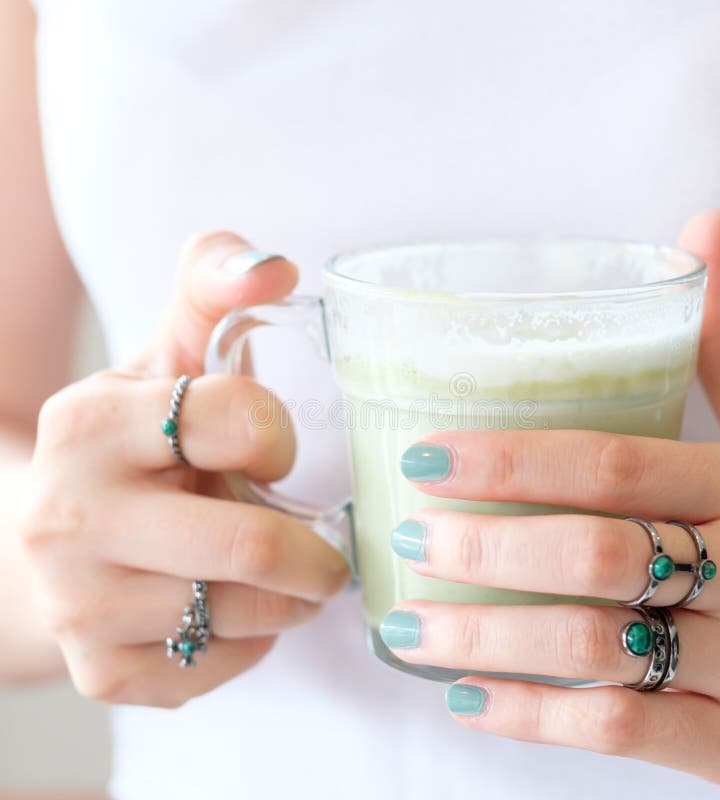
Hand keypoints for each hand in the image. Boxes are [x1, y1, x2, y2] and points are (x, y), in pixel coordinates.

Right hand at [19, 232, 349, 706]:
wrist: (64, 532)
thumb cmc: (140, 439)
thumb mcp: (168, 354)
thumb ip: (214, 286)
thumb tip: (278, 267)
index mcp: (89, 423)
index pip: (242, 422)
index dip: (280, 438)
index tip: (273, 452)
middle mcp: (68, 518)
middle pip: (250, 547)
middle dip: (315, 551)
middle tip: (326, 547)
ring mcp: (78, 605)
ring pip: (245, 614)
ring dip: (290, 596)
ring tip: (282, 574)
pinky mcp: (99, 670)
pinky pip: (223, 665)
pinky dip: (255, 640)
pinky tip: (233, 609)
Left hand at [381, 211, 719, 793]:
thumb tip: (701, 229)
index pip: (614, 463)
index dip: (510, 459)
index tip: (425, 456)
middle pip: (593, 552)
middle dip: (484, 548)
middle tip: (407, 538)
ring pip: (593, 646)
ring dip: (484, 636)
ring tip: (407, 627)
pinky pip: (617, 733)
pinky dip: (530, 714)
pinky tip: (466, 697)